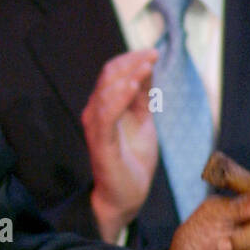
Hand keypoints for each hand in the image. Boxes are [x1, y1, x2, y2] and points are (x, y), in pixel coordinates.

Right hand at [81, 48, 158, 240]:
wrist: (125, 197)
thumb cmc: (132, 161)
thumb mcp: (143, 122)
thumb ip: (142, 98)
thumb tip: (147, 69)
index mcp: (105, 107)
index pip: (112, 73)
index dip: (131, 59)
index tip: (154, 52)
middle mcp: (95, 113)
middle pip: (108, 76)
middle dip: (132, 62)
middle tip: (153, 54)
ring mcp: (96, 127)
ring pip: (106, 91)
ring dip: (128, 75)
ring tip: (147, 66)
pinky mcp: (100, 142)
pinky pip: (107, 114)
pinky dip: (120, 97)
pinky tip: (135, 85)